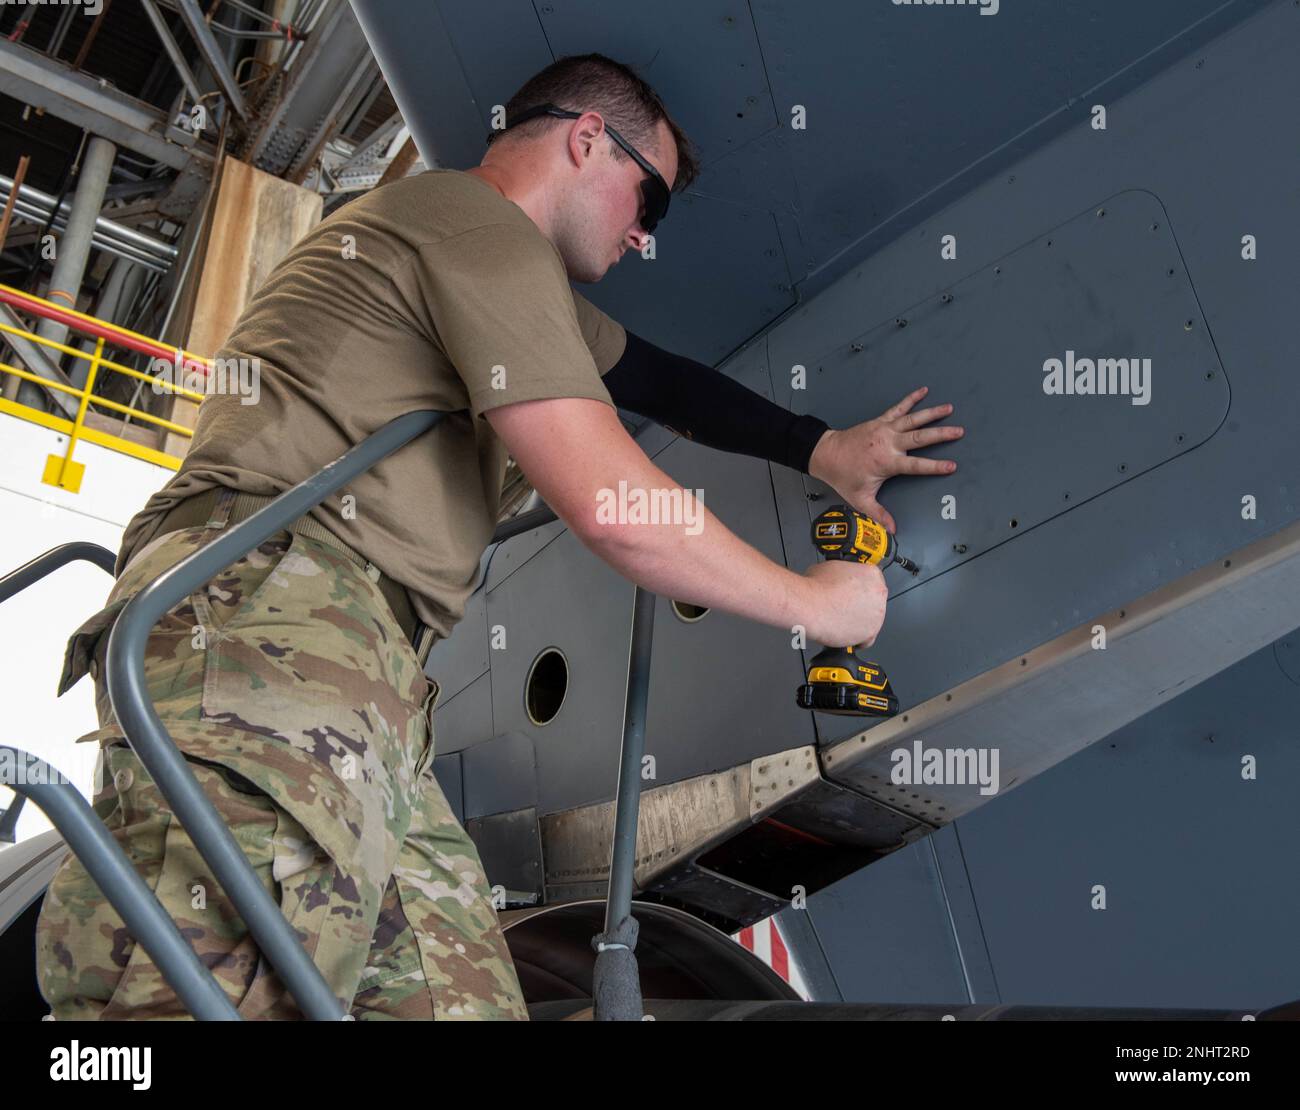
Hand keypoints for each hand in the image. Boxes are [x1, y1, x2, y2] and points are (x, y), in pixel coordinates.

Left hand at [807, 386, 963, 533]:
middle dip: (941, 434)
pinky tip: (923, 391)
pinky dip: (911, 399)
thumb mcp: (860, 498)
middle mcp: (888, 443)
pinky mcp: (880, 421)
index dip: (935, 466)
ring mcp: (884, 430)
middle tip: (958, 431)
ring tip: (949, 408)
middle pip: (920, 437)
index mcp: (887, 462)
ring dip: (931, 413)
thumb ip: (878, 514)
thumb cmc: (843, 475)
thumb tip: (892, 529)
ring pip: (912, 419)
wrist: (826, 454)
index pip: (916, 465)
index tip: (951, 466)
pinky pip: (898, 408)